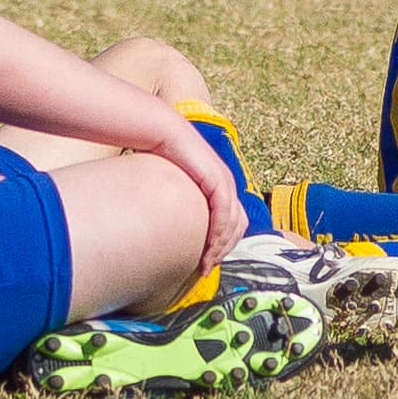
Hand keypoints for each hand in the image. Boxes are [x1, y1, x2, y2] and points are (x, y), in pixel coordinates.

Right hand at [154, 119, 246, 279]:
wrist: (160, 131)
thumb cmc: (160, 156)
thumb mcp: (172, 184)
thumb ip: (176, 201)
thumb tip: (162, 221)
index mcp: (218, 187)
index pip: (232, 222)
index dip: (222, 243)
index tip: (207, 261)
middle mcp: (226, 185)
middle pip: (238, 227)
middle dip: (223, 250)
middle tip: (207, 268)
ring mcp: (224, 182)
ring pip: (233, 225)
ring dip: (220, 248)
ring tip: (206, 265)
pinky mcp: (216, 181)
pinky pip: (223, 215)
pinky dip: (218, 235)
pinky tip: (208, 249)